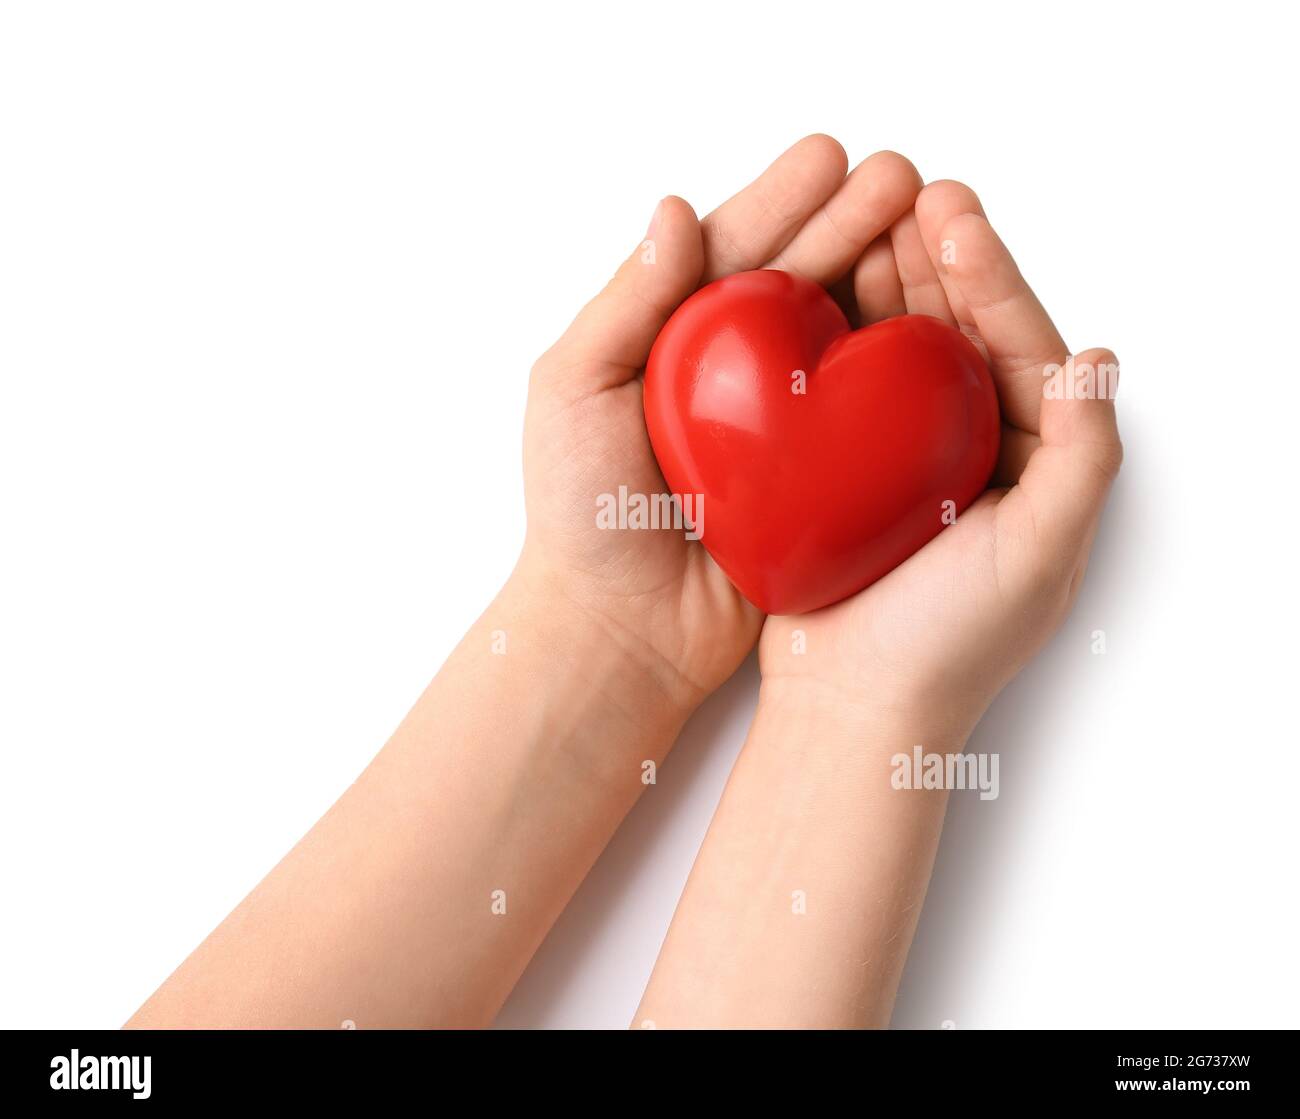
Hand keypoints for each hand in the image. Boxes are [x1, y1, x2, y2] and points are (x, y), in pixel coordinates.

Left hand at [519, 137, 922, 715]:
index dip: (781, 202)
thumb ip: (625, 305)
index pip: (732, 254)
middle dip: (851, 223)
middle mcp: (731, 373)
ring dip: (886, 280)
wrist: (619, 630)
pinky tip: (937, 330)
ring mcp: (778, 424)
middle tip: (906, 177)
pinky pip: (861, 414)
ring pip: (839, 334)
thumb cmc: (578, 515)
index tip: (833, 158)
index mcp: (670, 341)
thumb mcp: (574, 392)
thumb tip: (675, 211)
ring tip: (935, 229)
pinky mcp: (814, 477)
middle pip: (798, 281)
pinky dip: (896, 370)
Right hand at [761, 179, 1121, 721]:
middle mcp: (979, 456)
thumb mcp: (1042, 553)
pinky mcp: (850, 475)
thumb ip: (1084, 456)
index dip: (993, 276)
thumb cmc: (947, 645)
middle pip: (964, 335)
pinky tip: (819, 298)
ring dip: (890, 285)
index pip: (1024, 348)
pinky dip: (839, 339)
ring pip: (904, 353)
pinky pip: (849, 390)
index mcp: (1036, 466)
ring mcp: (910, 463)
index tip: (953, 215)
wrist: (851, 710)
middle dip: (941, 261)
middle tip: (909, 191)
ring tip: (866, 221)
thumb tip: (1099, 353)